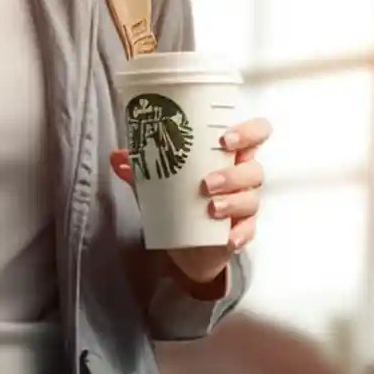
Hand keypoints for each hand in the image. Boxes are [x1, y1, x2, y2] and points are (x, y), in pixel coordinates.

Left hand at [111, 117, 271, 288]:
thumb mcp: (158, 182)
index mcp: (230, 153)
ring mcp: (246, 203)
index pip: (256, 133)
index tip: (224, 138)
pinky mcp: (243, 229)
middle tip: (207, 183)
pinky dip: (240, 234)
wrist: (186, 241)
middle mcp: (243, 175)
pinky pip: (249, 230)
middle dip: (233, 175)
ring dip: (233, 202)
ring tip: (210, 207)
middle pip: (254, 168)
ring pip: (252, 198)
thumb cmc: (180, 196)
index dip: (248, 132)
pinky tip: (228, 237)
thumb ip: (141, 169)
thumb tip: (117, 157)